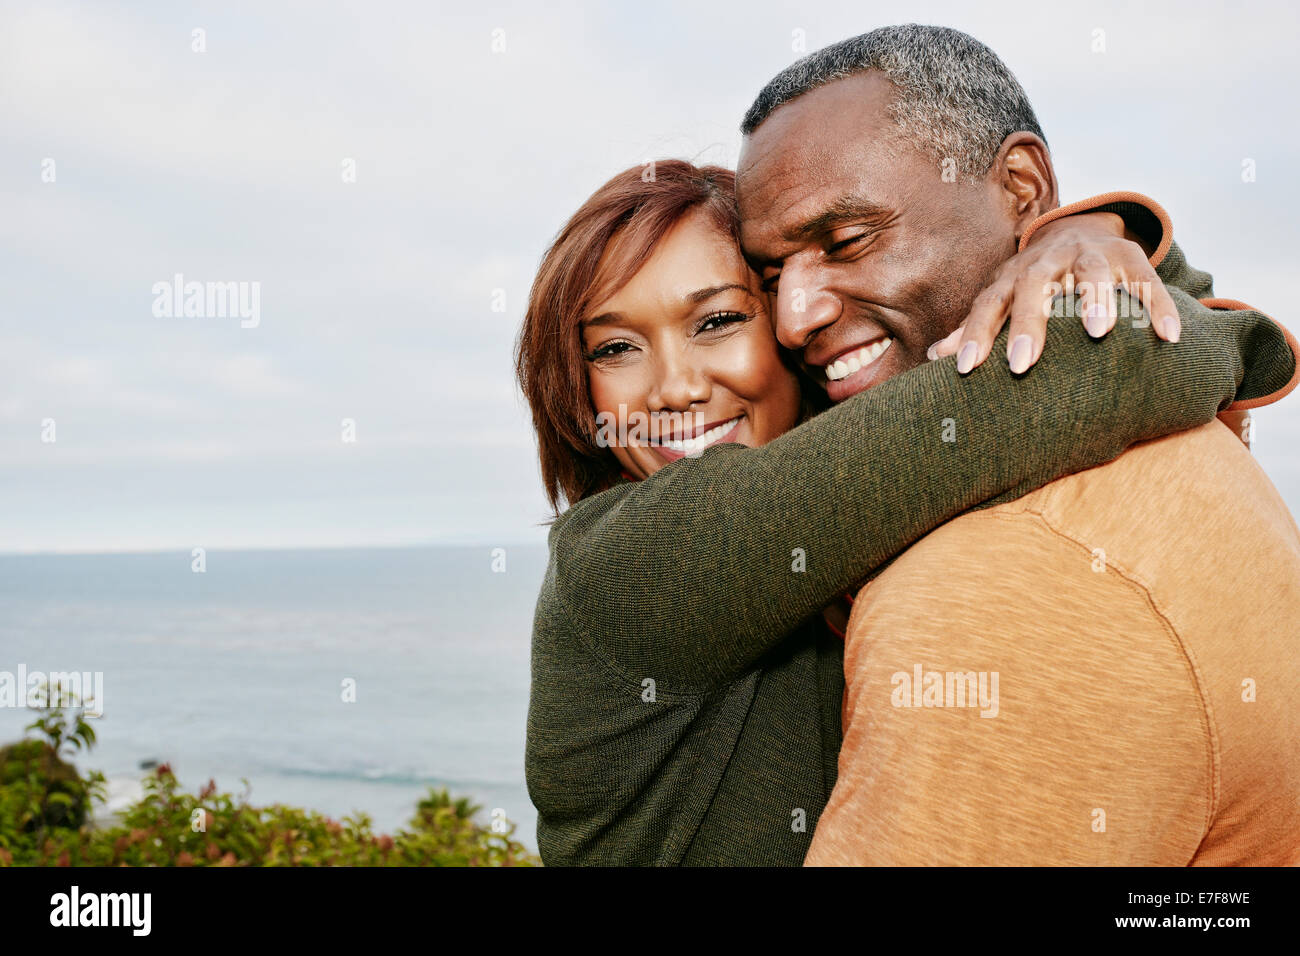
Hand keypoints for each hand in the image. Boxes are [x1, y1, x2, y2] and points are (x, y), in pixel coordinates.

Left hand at [928, 211, 1180, 373]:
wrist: (1079, 232)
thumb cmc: (1033, 280)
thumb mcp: (1003, 297)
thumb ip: (976, 326)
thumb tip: (936, 358)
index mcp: (1014, 276)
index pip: (989, 303)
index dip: (975, 334)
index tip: (965, 369)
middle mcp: (1049, 260)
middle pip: (1035, 284)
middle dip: (1028, 323)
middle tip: (1021, 364)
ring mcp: (1092, 256)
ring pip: (1092, 272)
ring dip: (1095, 299)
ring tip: (1098, 334)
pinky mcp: (1131, 258)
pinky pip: (1148, 281)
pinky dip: (1158, 308)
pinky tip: (1168, 337)